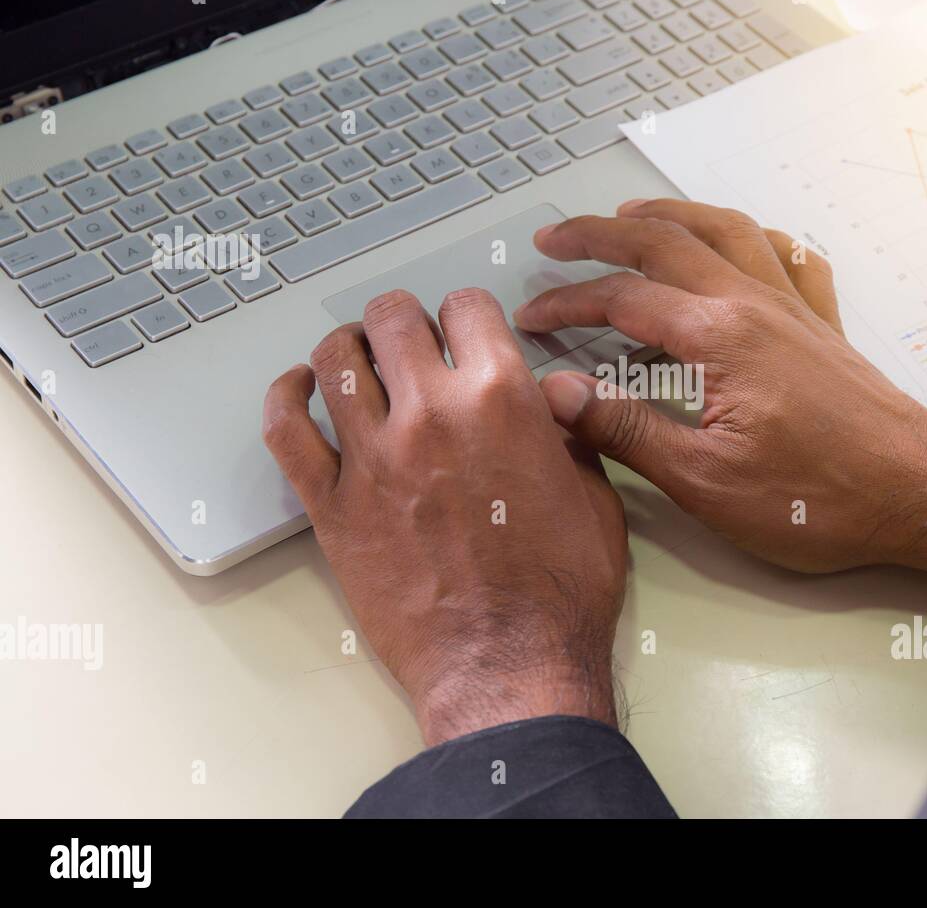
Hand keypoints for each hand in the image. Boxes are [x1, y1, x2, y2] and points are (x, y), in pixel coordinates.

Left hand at [263, 289, 626, 745]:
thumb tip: (546, 409)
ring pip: (335, 360)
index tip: (464, 326)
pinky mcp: (333, 506)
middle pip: (393, 319)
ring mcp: (374, 458)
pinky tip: (299, 389)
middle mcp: (432, 414)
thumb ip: (565, 435)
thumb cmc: (559, 592)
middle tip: (410, 338)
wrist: (509, 665)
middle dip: (404, 320)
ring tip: (358, 357)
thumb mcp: (594, 495)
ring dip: (349, 348)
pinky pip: (286, 430)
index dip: (467, 312)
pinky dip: (285, 397)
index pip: (467, 309)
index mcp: (502, 400)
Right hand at [515, 200, 926, 598]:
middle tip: (556, 236)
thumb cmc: (821, 498)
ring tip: (631, 216)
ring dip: (671, 216)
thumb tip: (560, 395)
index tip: (531, 316)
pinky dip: (754, 237)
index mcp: (720, 337)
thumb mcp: (706, 480)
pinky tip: (743, 242)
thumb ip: (628, 429)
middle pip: (664, 242)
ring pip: (725, 230)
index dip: (567, 302)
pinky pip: (787, 256)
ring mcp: (793, 308)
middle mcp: (755, 305)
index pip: (623, 298)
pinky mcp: (821, 325)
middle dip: (601, 233)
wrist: (918, 491)